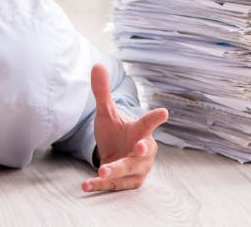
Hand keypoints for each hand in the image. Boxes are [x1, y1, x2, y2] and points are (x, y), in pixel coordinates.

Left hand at [81, 64, 167, 192]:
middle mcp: (142, 151)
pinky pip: (113, 185)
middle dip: (140, 151)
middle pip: (141, 152)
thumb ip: (102, 92)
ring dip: (116, 171)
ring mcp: (137, 169)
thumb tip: (97, 64)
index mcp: (140, 131)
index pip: (148, 123)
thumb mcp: (106, 112)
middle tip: (137, 146)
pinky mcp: (126, 183)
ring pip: (128, 171)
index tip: (164, 112)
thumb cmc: (115, 132)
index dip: (155, 118)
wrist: (116, 156)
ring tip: (103, 171)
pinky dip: (99, 185)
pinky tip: (86, 184)